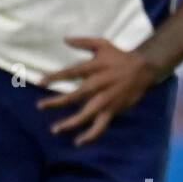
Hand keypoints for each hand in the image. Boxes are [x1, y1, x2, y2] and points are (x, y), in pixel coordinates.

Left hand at [37, 37, 159, 145]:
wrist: (143, 70)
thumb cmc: (120, 56)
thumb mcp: (102, 43)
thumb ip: (83, 42)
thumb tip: (65, 40)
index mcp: (94, 68)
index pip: (70, 73)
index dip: (55, 77)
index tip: (41, 81)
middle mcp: (98, 85)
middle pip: (74, 96)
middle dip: (57, 102)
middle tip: (40, 106)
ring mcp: (106, 100)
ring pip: (86, 114)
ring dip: (70, 123)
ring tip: (56, 129)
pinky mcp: (113, 110)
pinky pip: (101, 125)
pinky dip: (91, 134)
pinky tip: (79, 141)